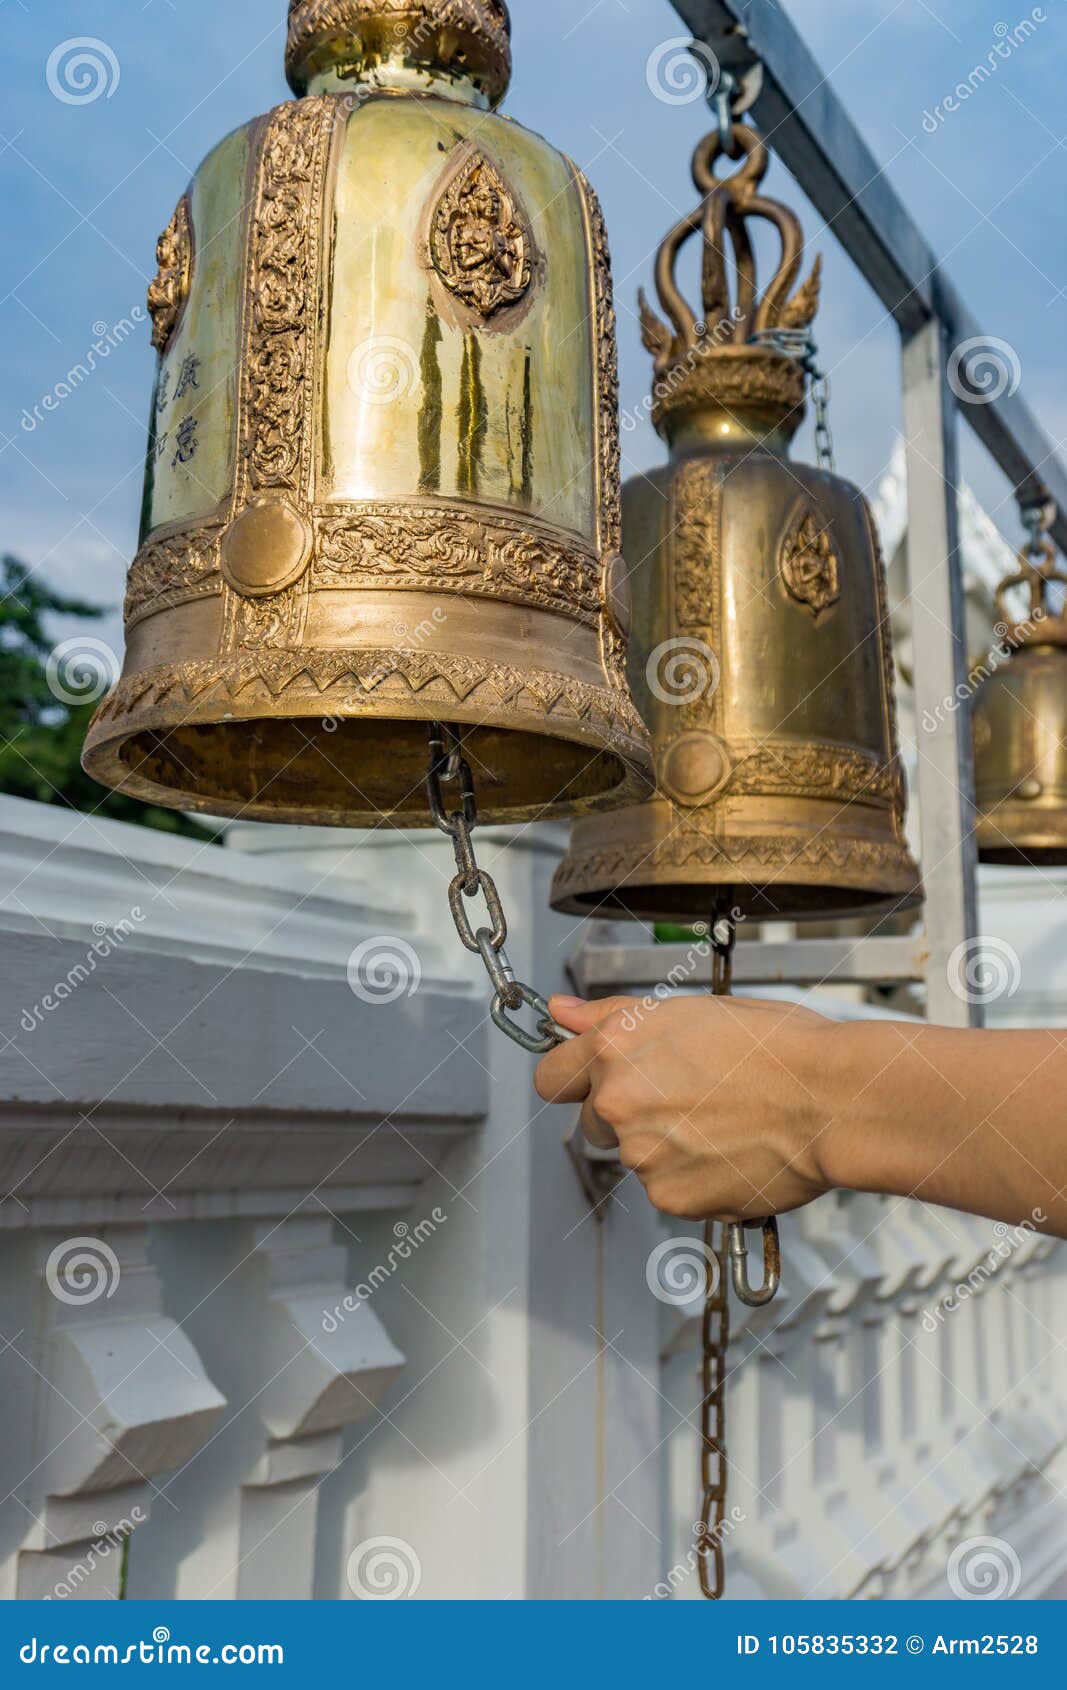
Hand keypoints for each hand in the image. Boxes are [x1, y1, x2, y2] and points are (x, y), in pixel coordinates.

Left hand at [535, 993, 845, 1221]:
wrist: (832, 1099)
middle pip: (593, 1121)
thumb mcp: (689, 1010)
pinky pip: (668, 1189)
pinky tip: (733, 1150)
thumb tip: (561, 1012)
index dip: (574, 1078)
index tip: (591, 1081)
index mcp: (616, 1048)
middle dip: (627, 1114)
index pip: (551, 1076)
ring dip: (665, 1145)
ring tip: (723, 1120)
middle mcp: (617, 1103)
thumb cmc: (777, 1047)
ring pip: (636, 1156)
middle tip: (687, 1097)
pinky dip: (693, 1177)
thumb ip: (612, 1016)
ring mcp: (642, 1155)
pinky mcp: (670, 1197)